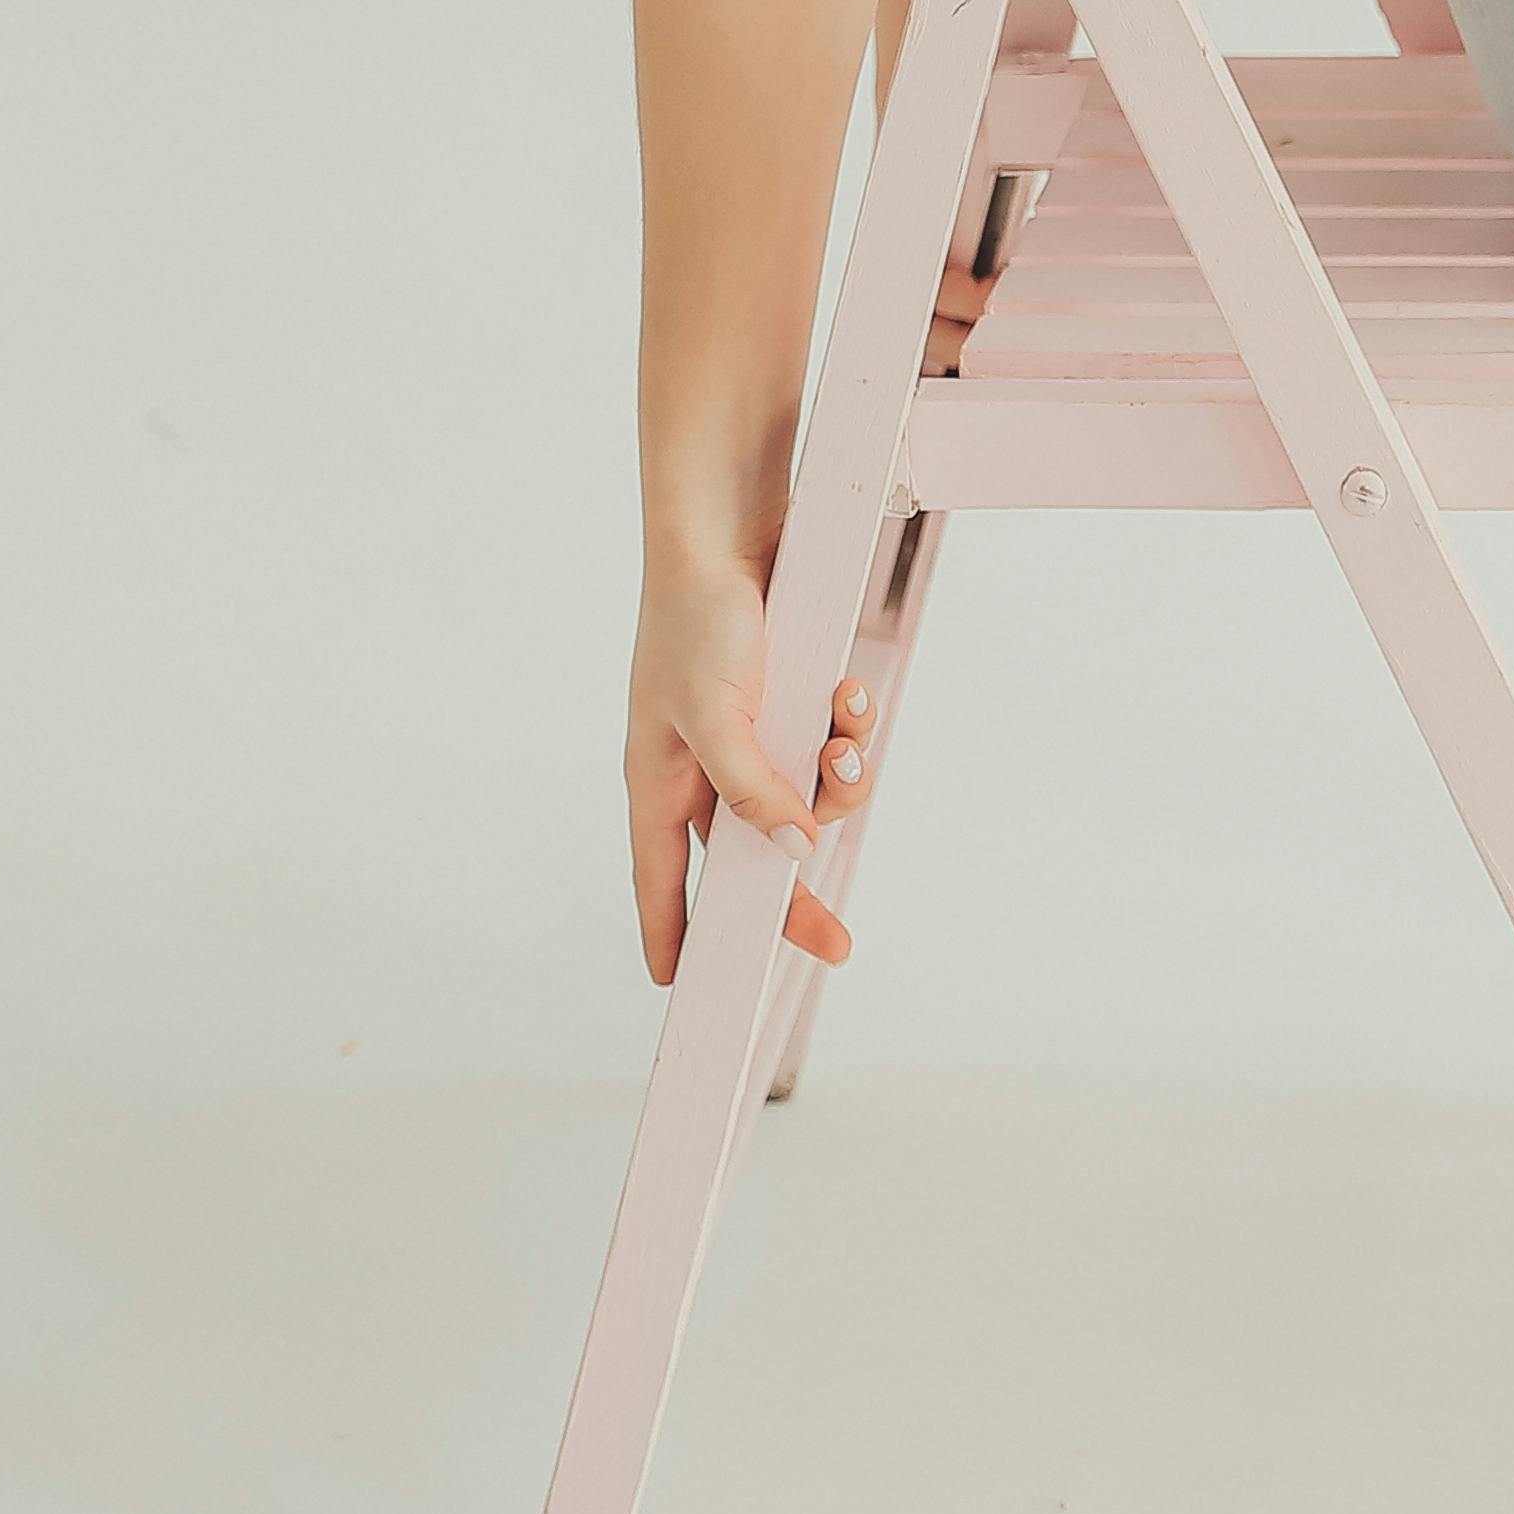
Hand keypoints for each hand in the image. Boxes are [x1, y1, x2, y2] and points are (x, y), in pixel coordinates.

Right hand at [623, 555, 878, 986]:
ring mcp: (749, 736)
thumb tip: (790, 856)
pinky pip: (830, 746)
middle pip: (749, 857)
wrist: (732, 525)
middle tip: (840, 944)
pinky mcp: (789, 704)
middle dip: (797, 892)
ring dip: (840, 778)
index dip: (671, 933)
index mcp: (659, 780)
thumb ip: (750, 791)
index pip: (659, 878)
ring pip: (805, 799)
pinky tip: (855, 693)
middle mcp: (701, 767)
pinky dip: (851, 729)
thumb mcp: (716, 715)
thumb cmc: (698, 617)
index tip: (681, 988)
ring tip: (851, 737)